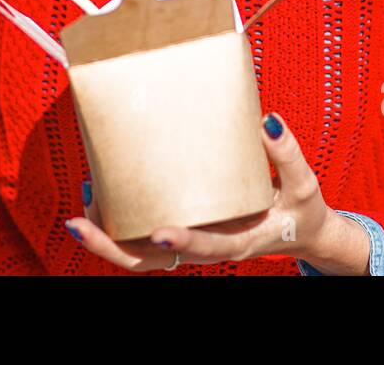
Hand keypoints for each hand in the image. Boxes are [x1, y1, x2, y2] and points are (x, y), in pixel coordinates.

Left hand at [64, 112, 369, 272]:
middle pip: (151, 261)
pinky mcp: (182, 230)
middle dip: (112, 248)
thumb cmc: (299, 210)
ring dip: (106, 237)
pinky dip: (117, 222)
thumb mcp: (304, 185)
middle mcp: (206, 248)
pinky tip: (100, 193)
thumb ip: (288, 156)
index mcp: (238, 242)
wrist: (297, 232)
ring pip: (139, 253)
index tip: (161, 231)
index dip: (185, 242)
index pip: (208, 249)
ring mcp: (190, 243)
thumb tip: (268, 122)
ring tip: (83, 202)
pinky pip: (143, 236)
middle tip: (78, 224)